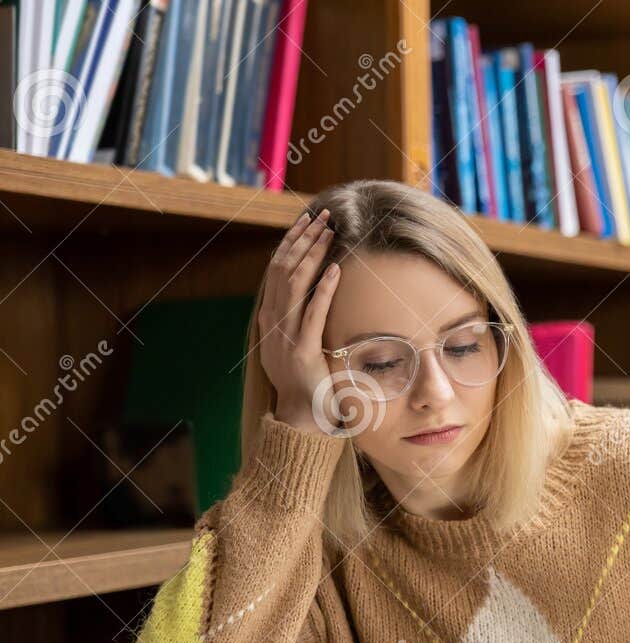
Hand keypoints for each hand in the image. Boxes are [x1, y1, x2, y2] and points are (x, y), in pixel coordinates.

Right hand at [258, 209, 340, 432]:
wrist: (300, 417)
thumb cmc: (307, 381)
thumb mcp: (298, 343)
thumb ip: (301, 318)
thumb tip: (316, 291)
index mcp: (271, 317)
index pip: (278, 269)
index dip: (292, 242)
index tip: (308, 221)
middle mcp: (273, 321)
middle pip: (284, 269)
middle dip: (303, 239)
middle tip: (322, 215)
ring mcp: (284, 335)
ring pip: (295, 285)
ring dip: (313, 256)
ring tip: (329, 233)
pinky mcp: (302, 351)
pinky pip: (312, 314)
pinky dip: (324, 290)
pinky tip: (336, 270)